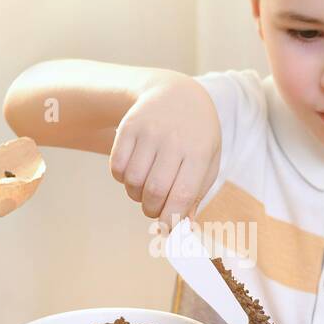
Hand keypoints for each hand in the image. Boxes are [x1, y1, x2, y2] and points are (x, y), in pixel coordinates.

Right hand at [109, 73, 220, 222]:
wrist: (176, 94)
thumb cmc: (196, 136)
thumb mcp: (207, 161)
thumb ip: (196, 195)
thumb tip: (182, 226)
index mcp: (199, 151)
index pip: (182, 194)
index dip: (171, 218)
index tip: (165, 228)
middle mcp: (174, 139)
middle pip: (153, 191)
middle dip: (151, 209)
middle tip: (154, 208)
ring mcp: (149, 131)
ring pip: (132, 181)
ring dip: (136, 194)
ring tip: (145, 187)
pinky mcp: (129, 127)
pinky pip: (116, 167)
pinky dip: (122, 178)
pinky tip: (134, 171)